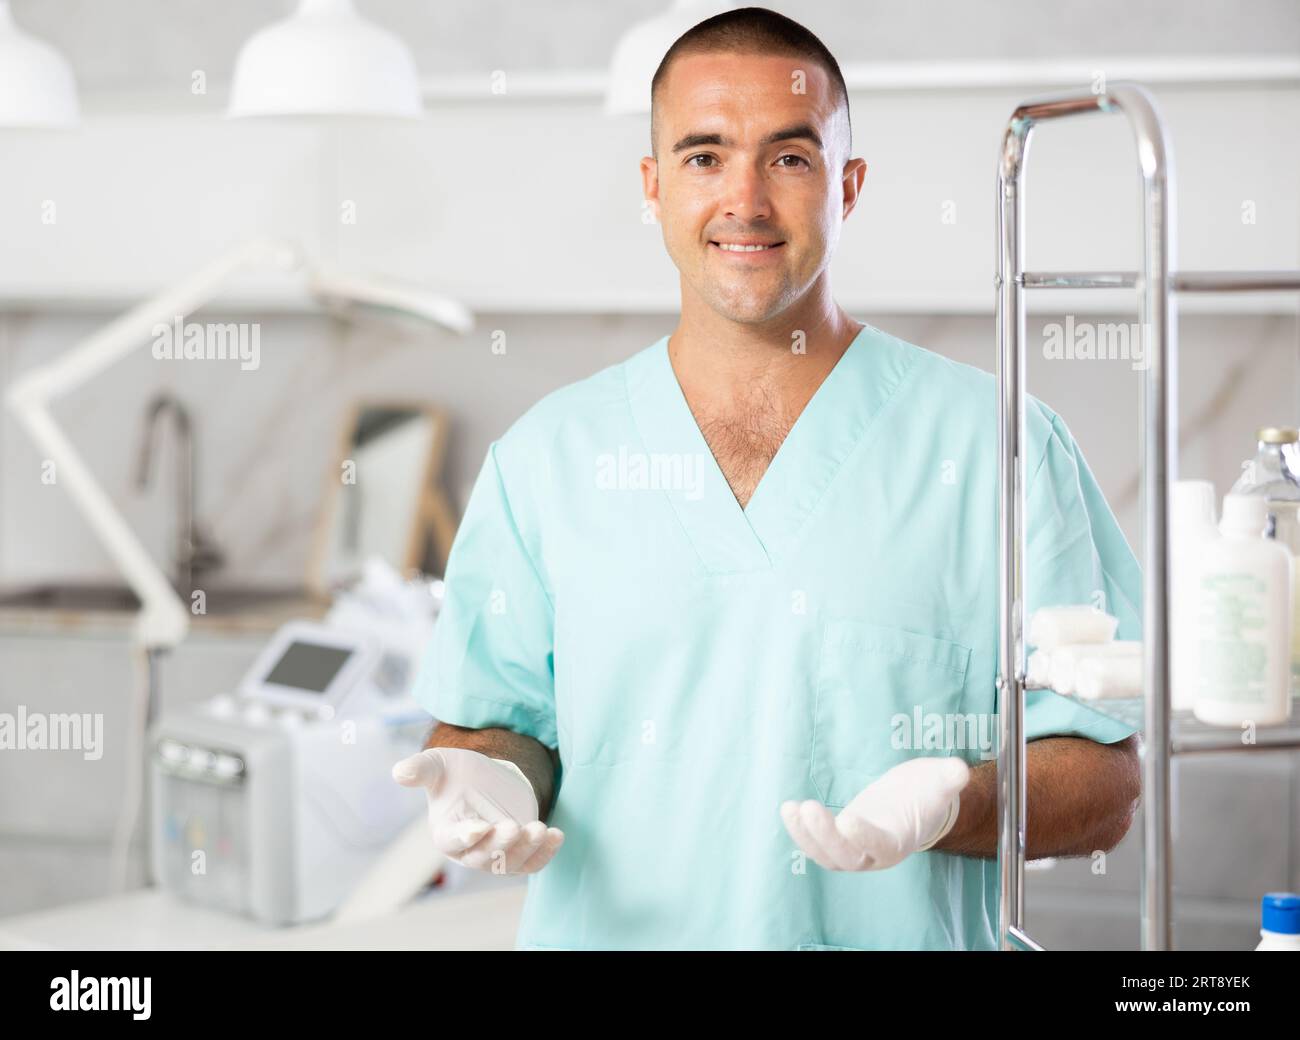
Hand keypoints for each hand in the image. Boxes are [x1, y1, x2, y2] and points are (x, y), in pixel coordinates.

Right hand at [392, 748, 564, 875]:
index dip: (465, 837)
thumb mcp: (438, 765)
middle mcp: (470, 850)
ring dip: (527, 849)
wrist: (485, 779)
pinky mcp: (520, 853)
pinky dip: (545, 854)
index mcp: (446, 833)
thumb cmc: (456, 774)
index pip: (453, 841)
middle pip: (484, 857)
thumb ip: (420, 769)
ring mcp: (497, 855)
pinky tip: (557, 835)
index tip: (479, 827)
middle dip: (500, 845)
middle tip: (515, 827)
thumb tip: (398, 772)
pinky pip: (533, 862)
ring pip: (511, 863)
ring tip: (541, 829)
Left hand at [781, 756, 969, 870]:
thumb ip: (948, 778)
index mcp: (900, 841)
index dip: (865, 837)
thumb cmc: (928, 790)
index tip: (848, 819)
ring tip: (791, 808)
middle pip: (847, 858)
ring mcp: (855, 850)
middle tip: (808, 808)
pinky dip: (800, 831)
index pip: (881, 847)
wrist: (916, 800)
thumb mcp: (940, 780)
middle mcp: (875, 854)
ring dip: (806, 835)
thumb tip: (959, 770)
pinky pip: (817, 844)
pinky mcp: (839, 840)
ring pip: (827, 856)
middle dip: (825, 836)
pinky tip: (788, 809)